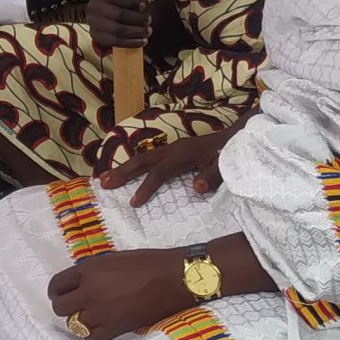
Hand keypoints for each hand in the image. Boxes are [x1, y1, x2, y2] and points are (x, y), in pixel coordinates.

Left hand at [48, 247, 189, 339]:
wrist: (174, 279)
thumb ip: (93, 271)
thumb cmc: (148, 263)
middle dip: (65, 307)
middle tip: (76, 307)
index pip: (57, 284)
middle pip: (60, 307)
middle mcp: (89, 291)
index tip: (61, 295)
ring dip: (80, 321)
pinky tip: (99, 329)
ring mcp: (100, 312)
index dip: (57, 291)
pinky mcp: (114, 328)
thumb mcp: (113, 259)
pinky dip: (92, 335)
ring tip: (91, 317)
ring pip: (74, 324)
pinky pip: (91, 338)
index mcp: (88, 270)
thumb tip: (82, 282)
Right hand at [86, 0, 150, 51]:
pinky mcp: (97, 36)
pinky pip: (114, 42)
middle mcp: (93, 6)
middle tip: (149, 19)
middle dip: (137, 18)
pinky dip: (130, 43)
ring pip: (117, 30)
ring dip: (135, 32)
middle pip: (117, 14)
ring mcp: (93, 22)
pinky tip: (140, 41)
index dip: (130, 1)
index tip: (144, 5)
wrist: (106, 10)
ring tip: (147, 31)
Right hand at [98, 125, 229, 205]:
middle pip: (143, 160)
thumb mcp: (225, 167)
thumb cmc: (230, 154)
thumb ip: (212, 177)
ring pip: (143, 158)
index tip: (133, 203)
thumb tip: (196, 188)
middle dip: (122, 172)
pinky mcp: (173, 152)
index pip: (159, 173)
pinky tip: (126, 173)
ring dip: (124, 168)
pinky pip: (149, 159)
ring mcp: (172, 149)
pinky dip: (134, 166)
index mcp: (183, 154)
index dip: (145, 187)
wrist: (236, 136)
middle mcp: (173, 149)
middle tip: (103, 183)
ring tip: (105, 178)